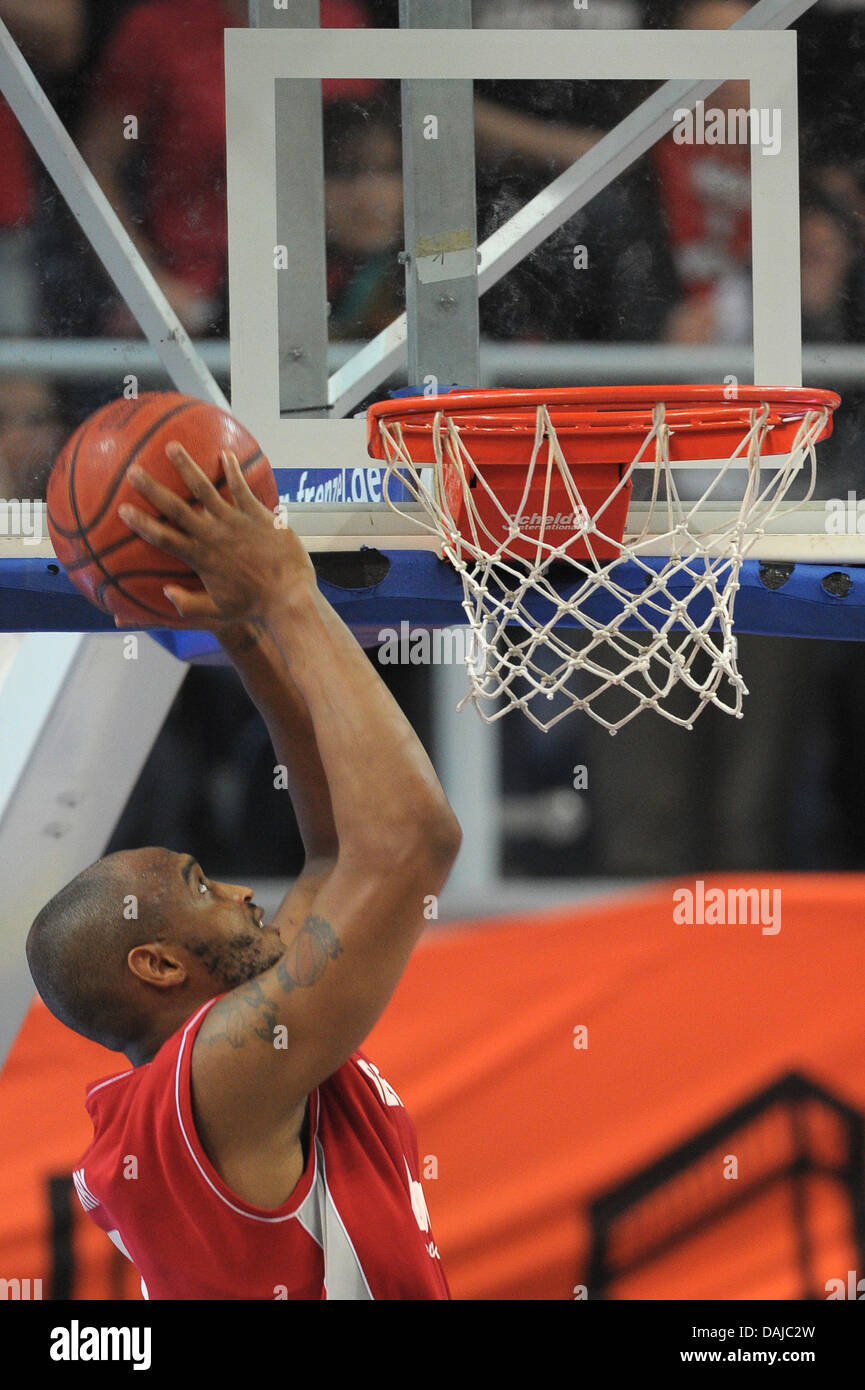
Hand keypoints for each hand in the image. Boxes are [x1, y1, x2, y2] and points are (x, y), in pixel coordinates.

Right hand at [117, 443, 315, 624]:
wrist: (289, 597)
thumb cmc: (254, 607)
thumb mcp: (217, 612)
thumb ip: (188, 604)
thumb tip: (164, 593)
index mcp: (201, 558)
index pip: (163, 537)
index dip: (141, 523)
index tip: (123, 509)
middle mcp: (213, 535)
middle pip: (176, 508)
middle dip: (153, 488)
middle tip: (134, 471)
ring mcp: (235, 522)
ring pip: (205, 489)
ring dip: (186, 466)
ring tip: (172, 446)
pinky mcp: (257, 515)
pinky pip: (241, 488)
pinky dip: (233, 470)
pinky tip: (225, 453)